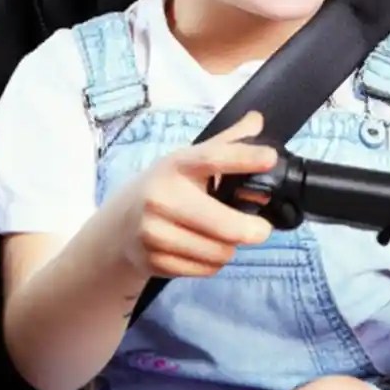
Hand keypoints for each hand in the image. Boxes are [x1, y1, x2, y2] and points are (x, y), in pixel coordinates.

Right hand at [114, 111, 277, 278]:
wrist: (119, 225)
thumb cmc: (167, 187)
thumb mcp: (190, 161)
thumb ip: (227, 142)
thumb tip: (257, 120)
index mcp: (177, 166)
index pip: (212, 158)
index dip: (244, 159)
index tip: (270, 158)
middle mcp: (162, 198)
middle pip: (227, 226)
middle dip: (255, 230)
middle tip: (261, 229)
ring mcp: (155, 232)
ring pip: (220, 252)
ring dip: (231, 247)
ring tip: (224, 237)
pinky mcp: (154, 260)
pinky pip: (206, 269)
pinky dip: (214, 263)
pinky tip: (204, 250)